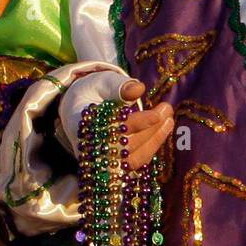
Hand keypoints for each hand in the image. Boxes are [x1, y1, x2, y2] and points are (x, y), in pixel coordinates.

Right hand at [59, 72, 173, 167]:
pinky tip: (163, 131)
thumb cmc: (92, 92)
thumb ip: (119, 86)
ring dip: (154, 141)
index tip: (157, 114)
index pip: (113, 129)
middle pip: (125, 146)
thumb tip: (139, 88)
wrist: (76, 108)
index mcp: (83, 124)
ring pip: (131, 159)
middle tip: (167, 109)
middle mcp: (91, 147)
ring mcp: (102, 159)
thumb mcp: (102, 82)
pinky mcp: (112, 164)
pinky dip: (150, 148)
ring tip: (169, 121)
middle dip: (150, 130)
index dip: (137, 123)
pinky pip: (134, 162)